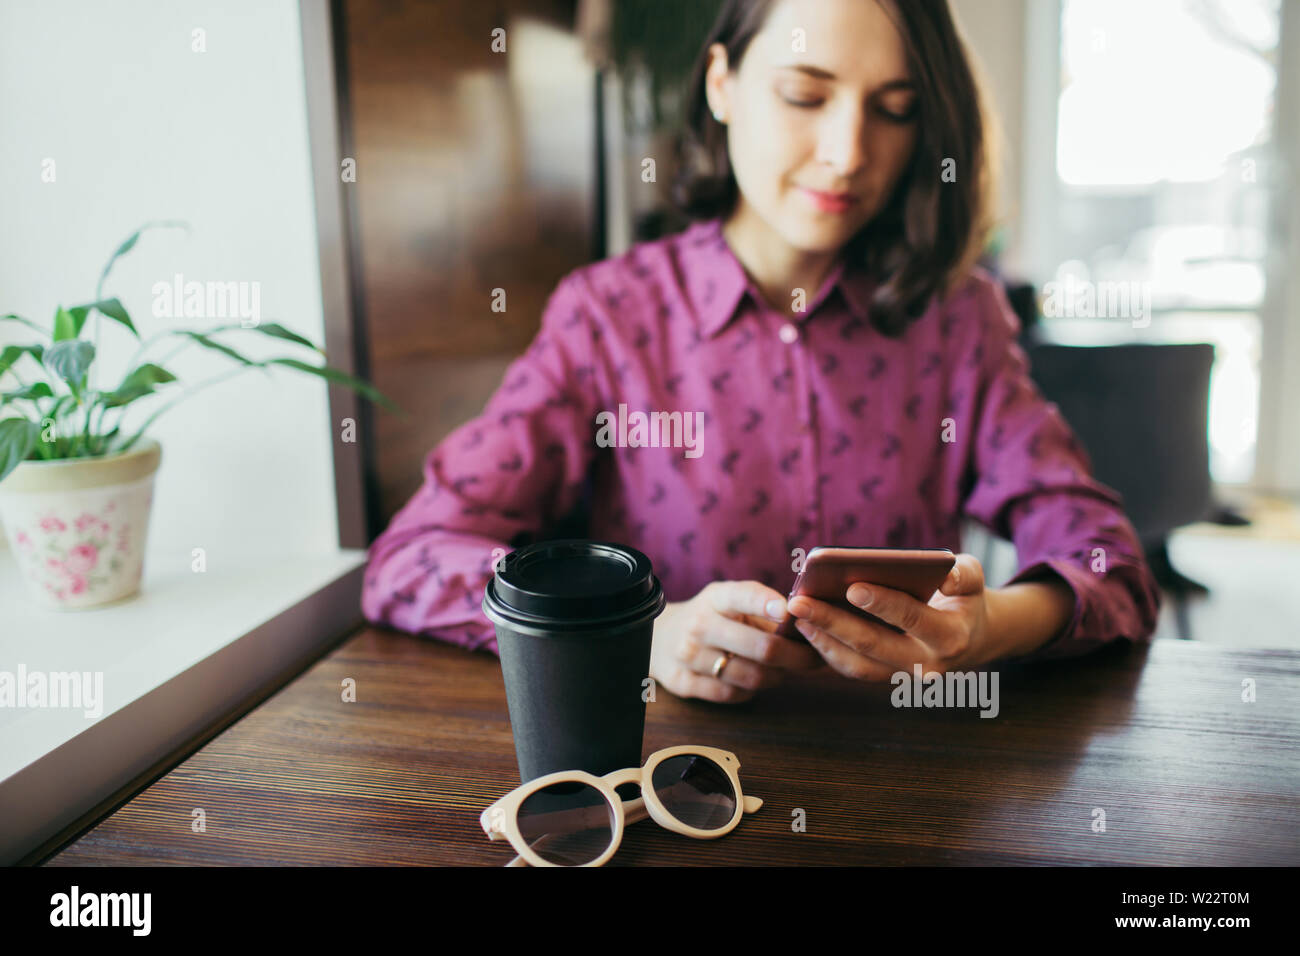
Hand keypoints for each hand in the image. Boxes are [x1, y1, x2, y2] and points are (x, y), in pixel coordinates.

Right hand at [650, 580, 824, 702]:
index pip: (743, 596)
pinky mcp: (683, 682)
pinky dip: (751, 690)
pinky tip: (753, 681)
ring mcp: (689, 655)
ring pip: (751, 676)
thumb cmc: (712, 617)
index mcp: (716, 598)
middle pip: (761, 647)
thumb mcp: (730, 602)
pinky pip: (732, 694)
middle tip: (814, 658)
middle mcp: (700, 625)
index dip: (766, 603)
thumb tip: (809, 627)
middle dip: (797, 656)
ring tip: (784, 670)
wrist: (660, 637)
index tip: (788, 610)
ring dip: (777, 676)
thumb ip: (764, 611)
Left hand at [788, 553, 990, 680]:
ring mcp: (903, 677)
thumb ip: (963, 574)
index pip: (912, 618)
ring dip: (822, 640)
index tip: (852, 587)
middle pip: (873, 645)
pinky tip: (804, 625)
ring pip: (856, 665)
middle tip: (800, 602)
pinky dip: (825, 649)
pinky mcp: (885, 678)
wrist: (969, 638)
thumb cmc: (962, 598)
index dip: (883, 604)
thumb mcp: (973, 579)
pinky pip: (851, 668)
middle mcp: (926, 664)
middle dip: (833, 622)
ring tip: (796, 613)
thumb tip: (945, 576)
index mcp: (951, 637)